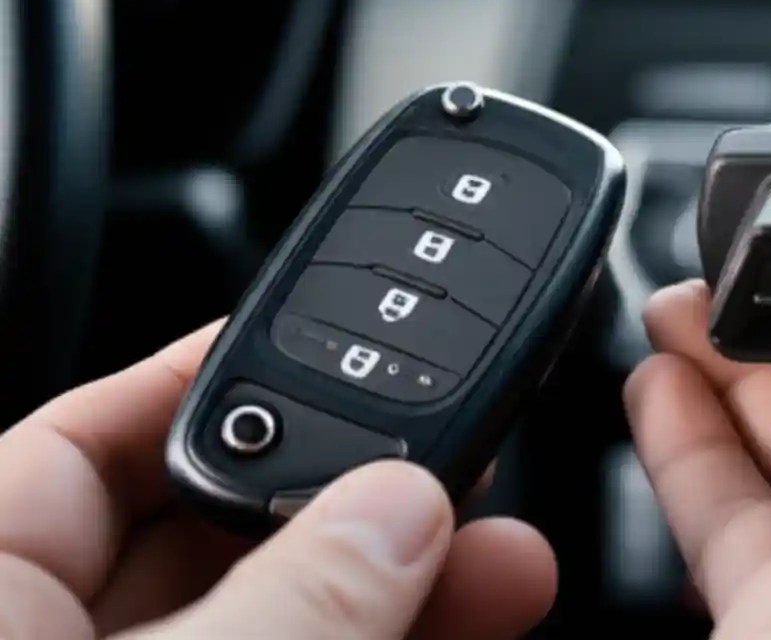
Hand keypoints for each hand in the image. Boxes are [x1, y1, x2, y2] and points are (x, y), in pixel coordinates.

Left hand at [0, 321, 555, 638]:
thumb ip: (292, 602)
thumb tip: (398, 509)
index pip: (82, 445)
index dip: (200, 377)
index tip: (315, 340)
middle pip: (215, 529)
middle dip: (343, 488)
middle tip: (437, 457)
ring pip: (292, 614)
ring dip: (407, 578)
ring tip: (506, 550)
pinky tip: (484, 612)